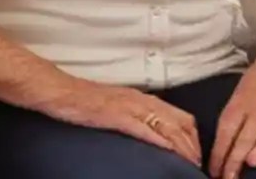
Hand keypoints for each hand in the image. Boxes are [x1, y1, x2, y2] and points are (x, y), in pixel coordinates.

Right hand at [40, 77, 201, 166]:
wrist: (58, 90)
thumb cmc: (82, 100)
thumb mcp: (115, 106)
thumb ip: (133, 116)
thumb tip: (147, 132)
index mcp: (142, 98)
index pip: (180, 116)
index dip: (193, 137)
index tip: (196, 155)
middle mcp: (141, 100)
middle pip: (180, 122)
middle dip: (193, 146)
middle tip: (197, 165)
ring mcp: (129, 107)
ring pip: (167, 127)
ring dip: (182, 147)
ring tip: (190, 165)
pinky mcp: (115, 116)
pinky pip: (143, 128)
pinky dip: (159, 140)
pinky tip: (168, 151)